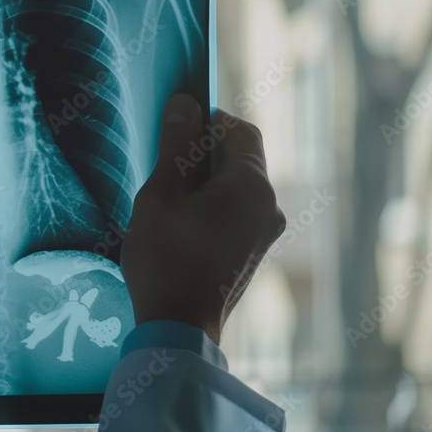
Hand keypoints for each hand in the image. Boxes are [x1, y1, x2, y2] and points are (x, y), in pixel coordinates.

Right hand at [121, 94, 285, 345]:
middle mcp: (270, 205)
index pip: (240, 129)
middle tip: (166, 166)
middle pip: (242, 157)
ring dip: (210, 179)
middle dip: (206, 151)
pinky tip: (185, 222)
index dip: (209, 120)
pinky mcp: (257, 251)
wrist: (178, 328)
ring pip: (240, 185)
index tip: (177, 128)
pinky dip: (217, 204)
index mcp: (251, 185)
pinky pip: (240, 210)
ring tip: (171, 198)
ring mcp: (267, 231)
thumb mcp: (161, 194)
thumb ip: (176, 145)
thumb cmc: (165, 258)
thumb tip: (186, 102)